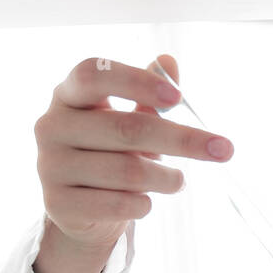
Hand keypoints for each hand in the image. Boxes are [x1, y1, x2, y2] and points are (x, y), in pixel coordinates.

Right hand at [32, 54, 233, 264]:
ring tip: (178, 181)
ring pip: (127, 170)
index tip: (178, 98)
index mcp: (67, 95)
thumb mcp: (130, 121)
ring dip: (166, 178)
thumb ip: (149, 95)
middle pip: (125, 127)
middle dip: (181, 140)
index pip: (93, 74)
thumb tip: (169, 62)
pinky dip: (144, 203)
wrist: (82, 210)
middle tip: (222, 149)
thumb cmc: (110, 154)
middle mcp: (51, 126)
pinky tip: (147, 201)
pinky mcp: (58, 204)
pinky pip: (118, 203)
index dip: (136, 82)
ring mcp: (50, 166)